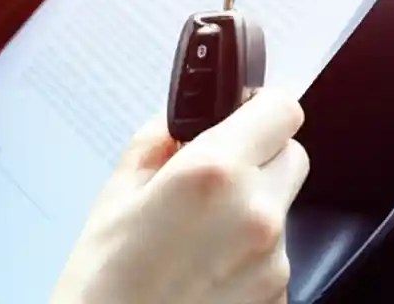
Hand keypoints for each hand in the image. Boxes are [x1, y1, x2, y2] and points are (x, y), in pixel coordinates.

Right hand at [52, 91, 308, 303]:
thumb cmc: (101, 291)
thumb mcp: (114, 199)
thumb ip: (155, 145)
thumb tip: (178, 125)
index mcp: (213, 174)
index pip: (281, 110)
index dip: (262, 107)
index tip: (246, 115)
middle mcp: (255, 212)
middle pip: (292, 155)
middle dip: (260, 156)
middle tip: (216, 178)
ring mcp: (273, 258)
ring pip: (281, 208)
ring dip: (252, 210)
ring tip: (197, 240)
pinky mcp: (279, 295)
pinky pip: (275, 255)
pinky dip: (250, 255)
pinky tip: (206, 272)